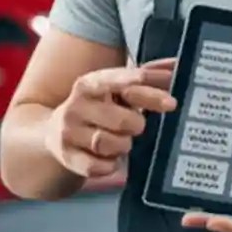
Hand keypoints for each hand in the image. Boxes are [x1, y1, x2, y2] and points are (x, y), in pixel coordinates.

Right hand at [45, 57, 176, 177]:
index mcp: (92, 82)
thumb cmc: (99, 106)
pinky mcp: (66, 156)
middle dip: (136, 125)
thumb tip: (178, 64)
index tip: (172, 103)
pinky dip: (109, 166)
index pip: (124, 83)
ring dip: (122, 146)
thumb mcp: (115, 88)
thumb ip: (147, 75)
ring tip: (120, 141)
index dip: (151, 93)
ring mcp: (68, 131)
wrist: (53, 133)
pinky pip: (98, 167)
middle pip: (123, 120)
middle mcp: (77, 104)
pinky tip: (109, 159)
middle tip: (135, 126)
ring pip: (109, 144)